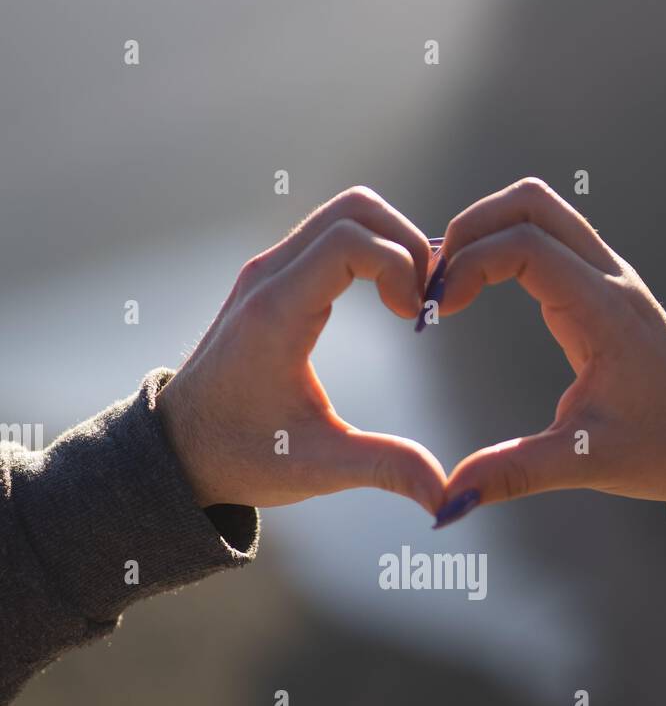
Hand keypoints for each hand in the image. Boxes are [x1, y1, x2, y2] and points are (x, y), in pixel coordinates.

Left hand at [157, 188, 446, 514]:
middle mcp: (267, 278)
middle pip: (354, 210)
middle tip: (426, 303)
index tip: (415, 319)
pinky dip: (371, 251)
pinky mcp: (272, 278)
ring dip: (391, 243)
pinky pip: (331, 236)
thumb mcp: (317, 468)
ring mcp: (267, 272)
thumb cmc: (241, 457)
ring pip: (344, 214)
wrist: (178, 449)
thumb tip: (446, 495)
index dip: (400, 265)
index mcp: (276, 315)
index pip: (350, 241)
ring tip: (411, 303)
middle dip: (407, 244)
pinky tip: (388, 301)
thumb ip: (385, 469)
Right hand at [436, 178, 665, 517]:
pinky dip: (502, 243)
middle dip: (470, 228)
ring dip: (485, 230)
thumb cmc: (661, 449)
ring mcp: (608, 273)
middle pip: (530, 202)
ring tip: (446, 284)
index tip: (434, 313)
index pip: (526, 246)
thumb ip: (516, 473)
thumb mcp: (587, 465)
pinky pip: (546, 234)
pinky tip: (473, 289)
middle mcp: (610, 277)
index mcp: (606, 311)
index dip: (468, 265)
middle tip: (431, 283)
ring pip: (539, 208)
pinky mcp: (600, 283)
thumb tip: (450, 498)